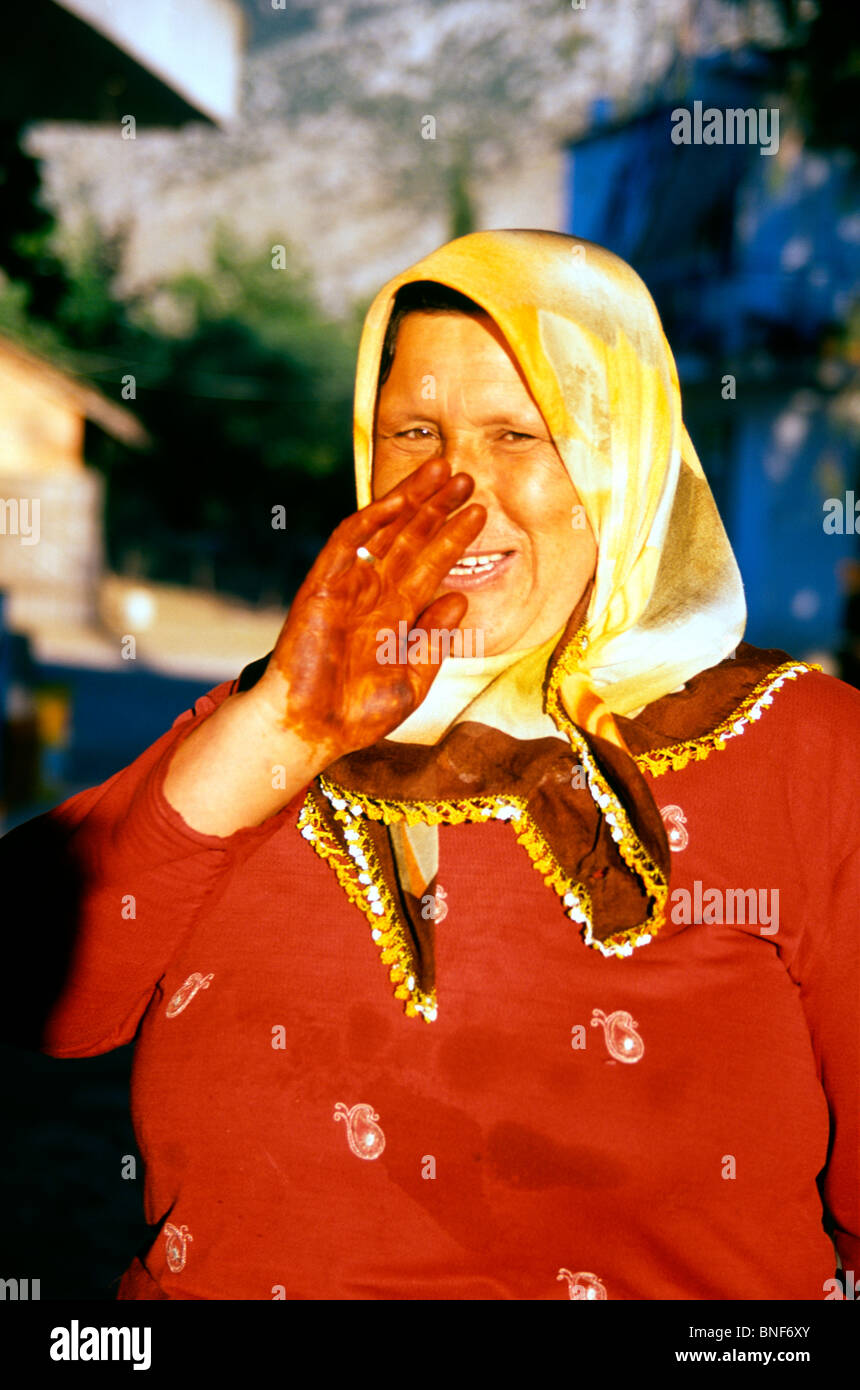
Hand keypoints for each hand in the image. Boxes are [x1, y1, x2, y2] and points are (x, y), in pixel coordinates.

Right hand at [254, 459, 485, 758]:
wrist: (311, 730)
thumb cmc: (356, 715)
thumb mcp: (412, 680)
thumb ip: (433, 640)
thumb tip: (460, 600)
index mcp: (396, 615)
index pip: (430, 565)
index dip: (453, 537)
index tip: (480, 513)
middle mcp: (375, 594)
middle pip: (411, 539)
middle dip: (437, 507)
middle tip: (466, 478)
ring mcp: (349, 586)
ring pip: (384, 531)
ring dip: (411, 500)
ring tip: (442, 471)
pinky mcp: (323, 586)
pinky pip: (347, 545)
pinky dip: (370, 521)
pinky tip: (396, 501)